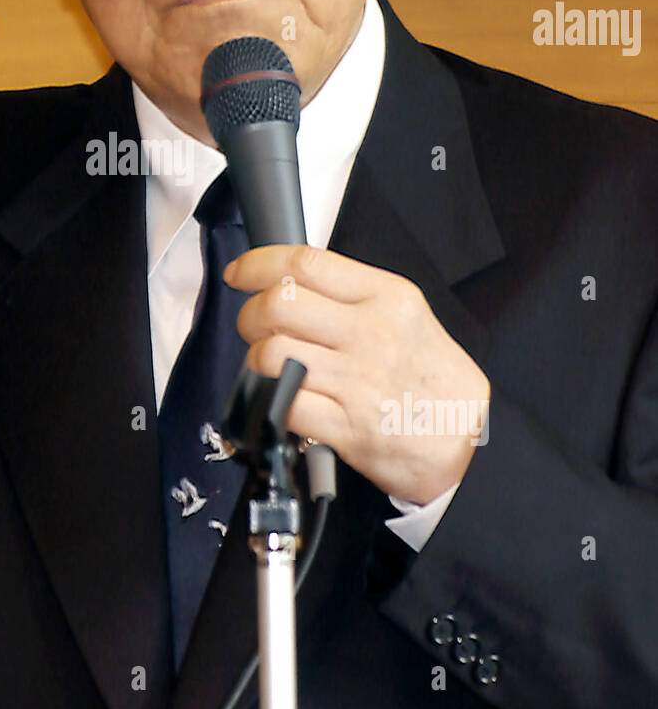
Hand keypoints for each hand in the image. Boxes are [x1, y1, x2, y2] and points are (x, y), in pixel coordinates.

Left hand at [224, 245, 489, 504]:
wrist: (468, 445)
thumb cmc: (435, 383)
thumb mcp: (410, 319)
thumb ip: (355, 298)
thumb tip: (293, 284)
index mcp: (387, 298)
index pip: (306, 263)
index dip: (259, 264)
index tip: (240, 272)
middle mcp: (371, 334)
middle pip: (279, 304)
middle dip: (250, 315)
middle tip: (253, 327)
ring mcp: (358, 381)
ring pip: (272, 353)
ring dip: (256, 360)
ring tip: (268, 366)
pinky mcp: (347, 427)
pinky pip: (284, 403)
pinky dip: (269, 400)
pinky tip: (279, 399)